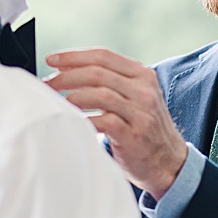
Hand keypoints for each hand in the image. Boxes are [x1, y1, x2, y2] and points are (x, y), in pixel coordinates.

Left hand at [45, 48, 190, 196]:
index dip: (74, 56)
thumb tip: (67, 69)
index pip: (103, 56)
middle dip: (67, 76)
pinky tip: (74, 120)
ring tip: (59, 102)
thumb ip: (110, 82)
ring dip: (73, 96)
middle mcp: (144, 91)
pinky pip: (103, 121)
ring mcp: (141, 113)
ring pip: (100, 94)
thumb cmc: (143, 128)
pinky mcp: (134, 135)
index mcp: (143, 75)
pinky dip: (84, 119)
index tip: (52, 60)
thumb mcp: (135, 97)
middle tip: (49, 83)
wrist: (168, 161)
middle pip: (98, 73)